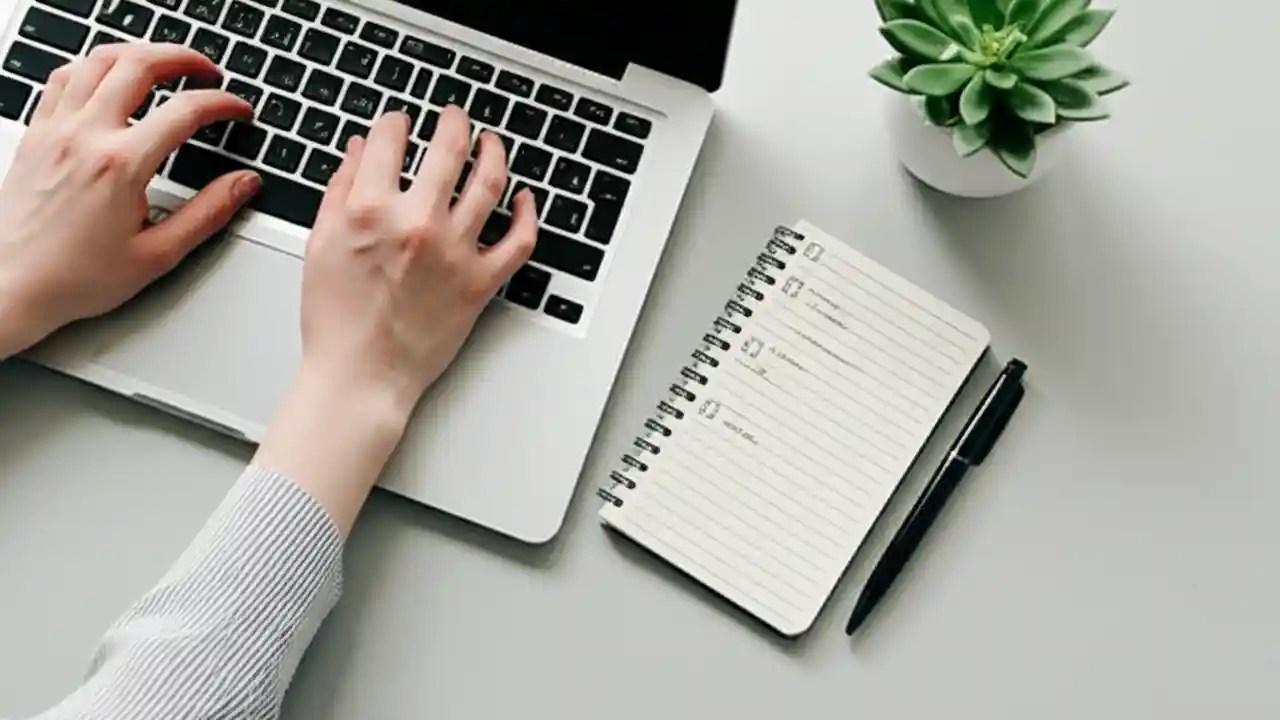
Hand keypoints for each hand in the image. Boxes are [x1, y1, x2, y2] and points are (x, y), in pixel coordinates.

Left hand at [0, 44, 258, 358]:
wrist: (12, 286)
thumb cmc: (76, 278)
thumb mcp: (158, 254)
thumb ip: (208, 213)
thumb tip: (243, 184)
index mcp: (121, 167)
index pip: (185, 111)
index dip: (222, 103)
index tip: (237, 109)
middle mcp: (85, 138)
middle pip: (138, 65)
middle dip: (183, 58)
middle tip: (207, 70)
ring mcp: (56, 131)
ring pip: (97, 60)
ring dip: (138, 54)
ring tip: (163, 63)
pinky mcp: (36, 135)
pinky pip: (63, 78)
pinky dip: (93, 66)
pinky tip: (109, 78)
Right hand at [255, 107, 536, 533]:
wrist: (360, 376)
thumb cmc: (336, 320)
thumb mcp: (320, 245)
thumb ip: (339, 191)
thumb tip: (361, 151)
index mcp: (369, 210)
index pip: (391, 140)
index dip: (397, 123)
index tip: (401, 124)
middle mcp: (416, 224)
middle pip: (448, 150)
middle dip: (454, 123)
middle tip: (456, 117)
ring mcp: (454, 252)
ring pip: (489, 184)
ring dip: (495, 153)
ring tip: (492, 143)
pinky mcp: (480, 282)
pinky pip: (519, 240)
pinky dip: (527, 215)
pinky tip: (524, 199)